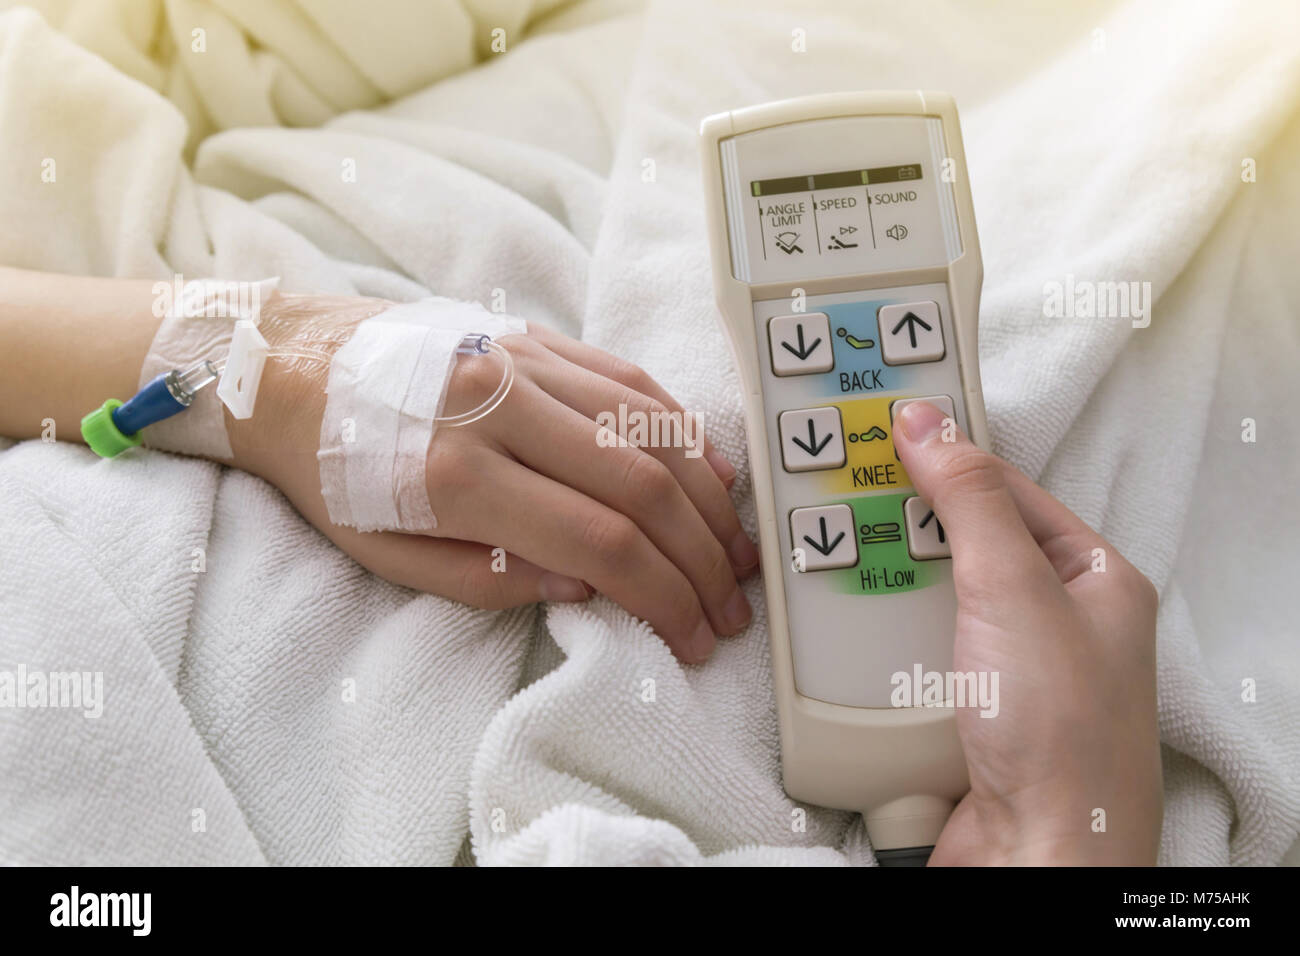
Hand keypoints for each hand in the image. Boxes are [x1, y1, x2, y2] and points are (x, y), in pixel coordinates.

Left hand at [228, 293, 757, 663]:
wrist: (295, 366)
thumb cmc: (337, 474)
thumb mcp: (386, 555)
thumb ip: (488, 580)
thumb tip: (589, 590)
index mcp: (455, 476)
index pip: (597, 540)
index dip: (661, 595)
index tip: (692, 637)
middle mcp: (499, 407)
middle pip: (642, 484)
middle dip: (700, 557)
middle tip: (729, 607)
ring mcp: (524, 361)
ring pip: (651, 427)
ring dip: (708, 498)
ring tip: (735, 553)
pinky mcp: (538, 336)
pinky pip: (632, 380)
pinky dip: (684, 431)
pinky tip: (714, 476)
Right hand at [892, 401, 1161, 865]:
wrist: (1036, 854)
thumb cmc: (1060, 733)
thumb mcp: (1013, 587)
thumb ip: (969, 500)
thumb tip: (931, 424)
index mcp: (1095, 580)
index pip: (1010, 492)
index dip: (950, 460)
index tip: (892, 431)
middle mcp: (1058, 623)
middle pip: (967, 546)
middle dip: (909, 529)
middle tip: (851, 496)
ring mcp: (1012, 671)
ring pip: (935, 602)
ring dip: (889, 589)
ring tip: (843, 563)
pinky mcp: (970, 713)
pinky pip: (916, 655)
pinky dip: (883, 642)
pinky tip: (855, 632)